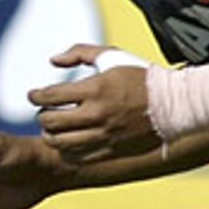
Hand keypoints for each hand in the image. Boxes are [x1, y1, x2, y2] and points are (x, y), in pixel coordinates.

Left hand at [29, 43, 160, 162]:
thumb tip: (53, 61)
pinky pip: (76, 155)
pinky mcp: (110, 150)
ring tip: (56, 127)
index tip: (34, 95)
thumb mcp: (113, 56)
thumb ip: (80, 53)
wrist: (173, 104)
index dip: (35, 96)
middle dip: (42, 115)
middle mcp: (97, 114)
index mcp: (96, 88)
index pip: (50, 96)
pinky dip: (67, 148)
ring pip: (59, 142)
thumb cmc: (140, 76)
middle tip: (46, 111)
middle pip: (50, 122)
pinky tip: (71, 138)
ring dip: (51, 134)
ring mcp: (103, 135)